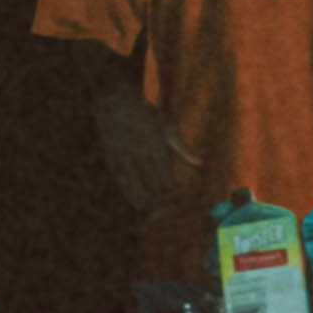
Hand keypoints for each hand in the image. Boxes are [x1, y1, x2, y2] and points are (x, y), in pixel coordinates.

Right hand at [93, 81, 200, 212]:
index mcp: (157, 147)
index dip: (172, 192)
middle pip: (151, 185)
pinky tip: (132, 200)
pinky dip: (127, 191)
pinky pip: (120, 179)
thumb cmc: (147, 115)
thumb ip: (183, 150)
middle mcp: (141, 154)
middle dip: (159, 200)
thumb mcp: (168, 128)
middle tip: (165, 211)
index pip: (166, 177)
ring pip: (134, 185)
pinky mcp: (112, 157)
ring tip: (149, 211)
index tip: (178, 200)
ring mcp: (125, 156)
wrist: (116, 101)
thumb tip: (200, 165)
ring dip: (142, 199)